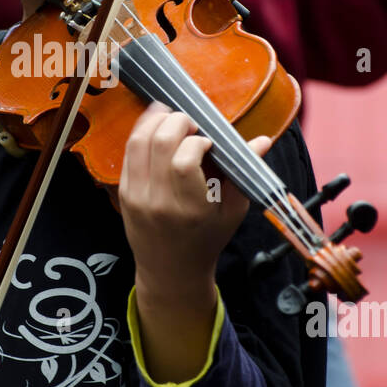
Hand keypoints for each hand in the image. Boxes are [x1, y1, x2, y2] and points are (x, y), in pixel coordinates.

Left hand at [119, 103, 271, 382]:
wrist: (170, 271)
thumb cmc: (206, 239)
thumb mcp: (232, 212)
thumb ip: (243, 174)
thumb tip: (263, 140)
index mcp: (190, 208)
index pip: (185, 161)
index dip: (197, 141)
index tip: (207, 142)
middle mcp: (159, 201)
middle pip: (159, 143)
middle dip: (176, 122)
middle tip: (190, 122)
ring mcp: (136, 196)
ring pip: (138, 142)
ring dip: (155, 120)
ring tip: (172, 115)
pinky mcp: (123, 192)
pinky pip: (128, 153)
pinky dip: (141, 133)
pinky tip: (155, 127)